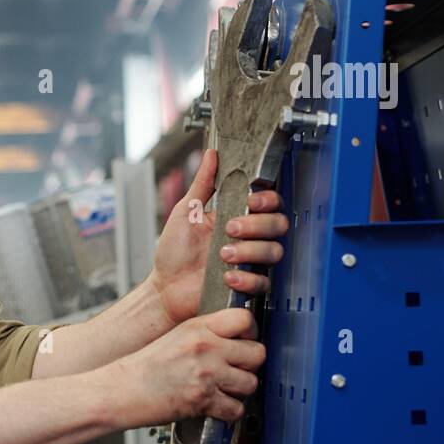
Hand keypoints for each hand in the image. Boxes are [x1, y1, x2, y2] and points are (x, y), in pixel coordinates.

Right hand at [102, 308, 264, 429]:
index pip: (245, 320)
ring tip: (222, 390)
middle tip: (235, 370)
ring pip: (251, 383)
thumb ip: (206, 335)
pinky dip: (228, 412)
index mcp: (198, 327)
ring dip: (240, 391)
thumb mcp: (176, 337)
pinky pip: (236, 409)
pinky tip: (215, 407)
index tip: (244, 342)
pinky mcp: (203, 399)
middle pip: (257, 353)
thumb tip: (236, 340)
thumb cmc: (144, 368)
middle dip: (249, 365)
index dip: (250, 333)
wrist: (121, 391)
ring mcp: (206, 373)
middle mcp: (205, 347)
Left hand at [148, 148, 289, 324]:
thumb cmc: (174, 252)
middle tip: (231, 229)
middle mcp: (248, 238)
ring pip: (274, 252)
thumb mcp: (185, 212)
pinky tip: (228, 276)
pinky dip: (247, 278)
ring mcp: (250, 262)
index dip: (267, 200)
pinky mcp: (247, 286)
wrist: (165, 287)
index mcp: (237, 216)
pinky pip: (263, 282)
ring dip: (250, 251)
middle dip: (257, 225)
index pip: (269, 203)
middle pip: (278, 225)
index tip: (250, 201)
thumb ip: (202, 184)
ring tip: (223, 255)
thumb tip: (211, 156)